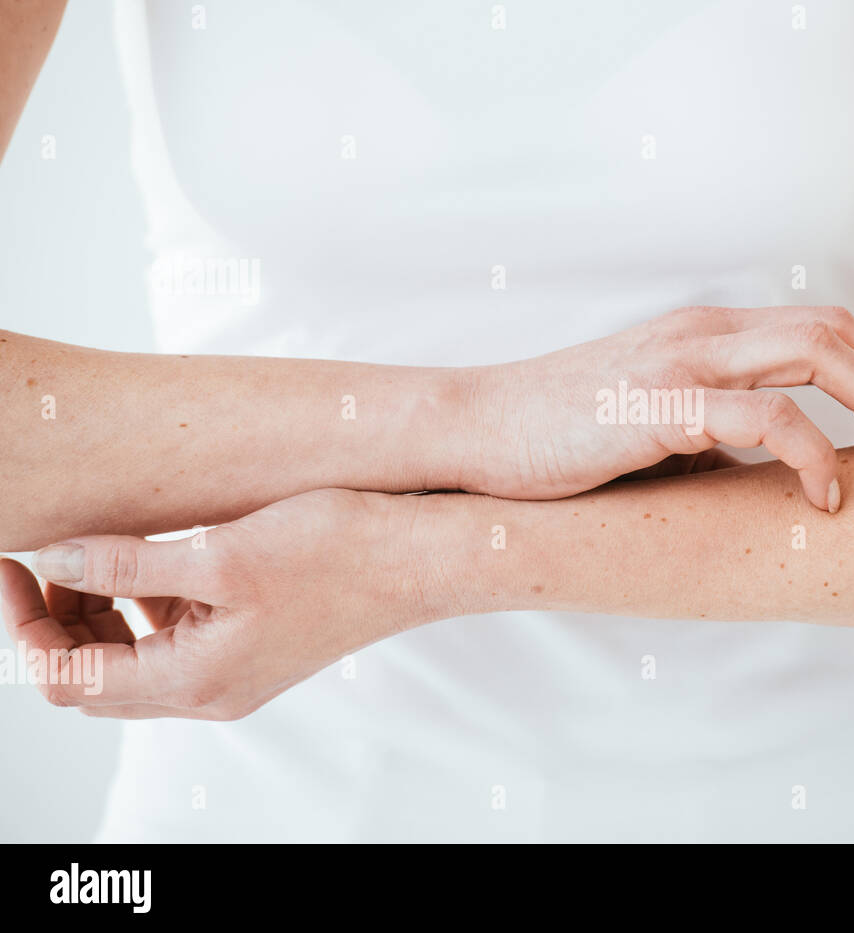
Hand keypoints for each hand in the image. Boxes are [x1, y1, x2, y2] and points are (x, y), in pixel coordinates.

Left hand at [0, 489, 432, 719]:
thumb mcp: (219, 552)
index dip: (24, 625)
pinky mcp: (255, 650)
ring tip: (101, 554)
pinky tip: (159, 562)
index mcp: (195, 678)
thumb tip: (51, 557)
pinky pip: (175, 644)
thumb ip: (126, 561)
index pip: (68, 679)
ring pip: (132, 663)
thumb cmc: (338, 552)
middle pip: (95, 679)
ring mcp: (235, 675)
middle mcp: (210, 691)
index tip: (14, 562)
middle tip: (52, 555)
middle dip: (56, 621)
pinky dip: (147, 609)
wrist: (423, 557)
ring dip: (99, 616)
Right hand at [458, 305, 853, 510]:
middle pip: (837, 328)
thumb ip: (714, 435)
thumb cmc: (561, 436)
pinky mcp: (662, 404)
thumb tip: (769, 473)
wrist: (478, 432)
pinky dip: (813, 452)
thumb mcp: (655, 428)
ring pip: (815, 351)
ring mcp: (684, 362)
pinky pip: (765, 415)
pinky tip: (823, 496)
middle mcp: (704, 333)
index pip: (822, 325)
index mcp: (707, 335)